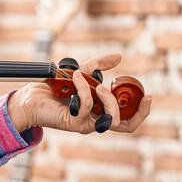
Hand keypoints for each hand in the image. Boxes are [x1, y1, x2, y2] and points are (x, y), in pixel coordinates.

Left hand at [9, 53, 151, 135]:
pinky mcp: (73, 122)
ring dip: (107, 97)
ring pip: (109, 117)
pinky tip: (76, 77)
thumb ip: (99, 65)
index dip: (142, 112)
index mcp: (102, 112)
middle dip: (133, 109)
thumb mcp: (82, 73)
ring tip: (96, 83)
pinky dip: (83, 88)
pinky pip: (86, 105)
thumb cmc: (55, 88)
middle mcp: (96, 120)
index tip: (149, 96)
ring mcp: (85, 123)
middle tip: (126, 89)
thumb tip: (119, 57)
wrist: (32, 97)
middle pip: (125, 124)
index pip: (129, 120)